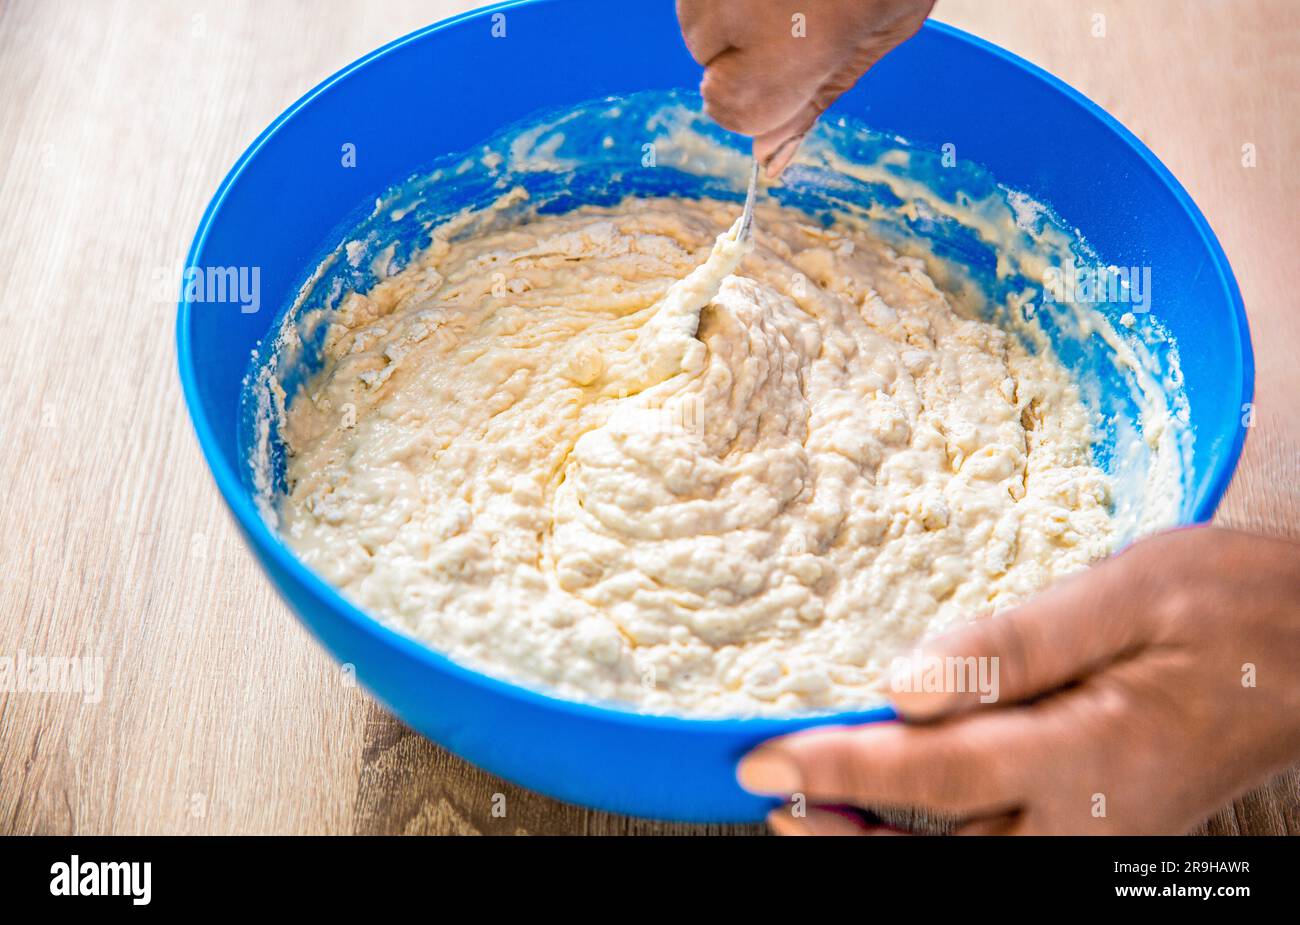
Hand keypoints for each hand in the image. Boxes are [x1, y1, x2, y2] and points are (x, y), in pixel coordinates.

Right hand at [677, 0, 932, 175]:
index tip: (792, 71)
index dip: (762, 95)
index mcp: (789, 48)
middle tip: (799, 6)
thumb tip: (767, 158)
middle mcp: (734, 8)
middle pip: (706, 57)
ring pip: (698, 13)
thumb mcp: (880, 32)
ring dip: (733, 6)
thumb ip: (816, 97)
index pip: (729, 109)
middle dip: (744, 45)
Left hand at [737, 526, 1299, 833]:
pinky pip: (1006, 847)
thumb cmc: (1234, 608)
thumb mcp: (1130, 593)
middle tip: (771, 799)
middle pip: (942, 858)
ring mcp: (1100, 833)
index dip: (839, 765)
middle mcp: (1090, 816)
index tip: (762, 759)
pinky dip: (936, 838)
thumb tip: (904, 681)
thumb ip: (1017, 643)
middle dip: (847, 838)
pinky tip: (893, 809)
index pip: (933, 773)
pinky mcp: (1104, 827)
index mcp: (1091, 754)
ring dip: (884, 848)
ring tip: (811, 811)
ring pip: (971, 867)